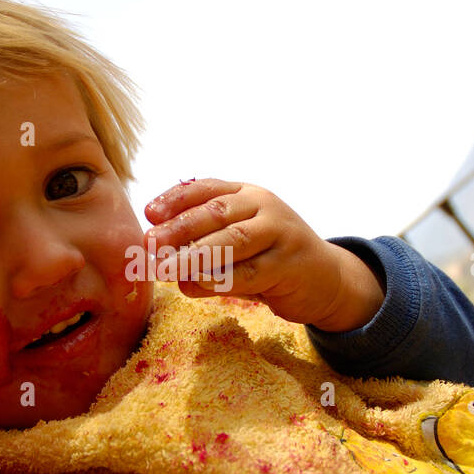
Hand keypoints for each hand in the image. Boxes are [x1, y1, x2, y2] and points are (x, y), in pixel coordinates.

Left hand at [143, 178, 383, 330]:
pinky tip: (194, 286)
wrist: (325, 278)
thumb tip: (160, 259)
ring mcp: (280, 234)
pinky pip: (249, 273)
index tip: (148, 213)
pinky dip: (218, 280)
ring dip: (194, 256)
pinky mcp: (289, 265)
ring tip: (165, 268)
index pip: (207, 188)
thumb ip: (204, 245)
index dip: (176, 198)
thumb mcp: (238, 243)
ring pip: (232, 241)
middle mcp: (265, 207)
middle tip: (149, 243)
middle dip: (179, 227)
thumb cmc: (270, 259)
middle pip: (217, 212)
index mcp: (248, 194)